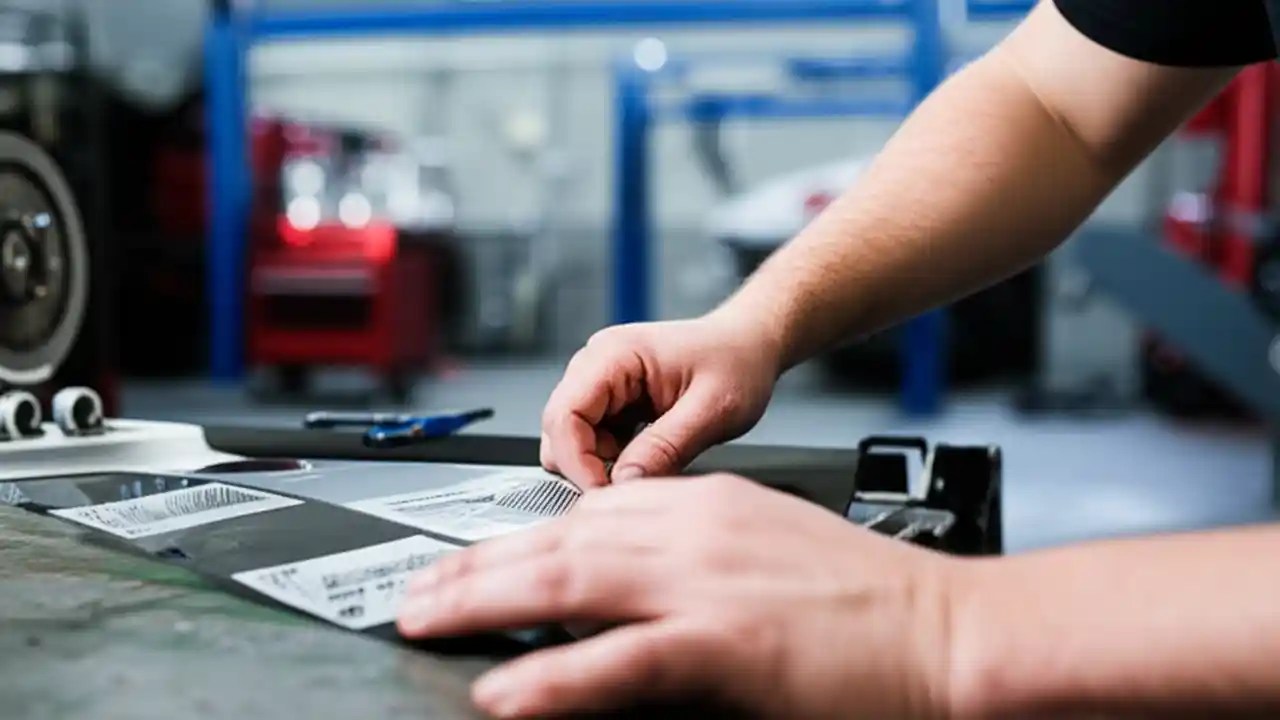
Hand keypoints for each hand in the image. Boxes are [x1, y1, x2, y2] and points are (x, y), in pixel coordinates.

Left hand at [397, 474, 963, 718]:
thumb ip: (690, 551)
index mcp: (704, 502)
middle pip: (556, 539)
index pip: (586, 512)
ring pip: (566, 583)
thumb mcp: (763, 545)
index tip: (472, 559)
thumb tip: (622, 582)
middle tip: (419, 590)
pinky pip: (616, 661)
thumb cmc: (867, 598)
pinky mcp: (724, 645)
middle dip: (475, 565)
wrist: (946, 628)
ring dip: (481, 602)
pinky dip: (551, 677)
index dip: (516, 539)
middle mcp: (693, 529)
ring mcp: (705, 584)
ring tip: (426, 622)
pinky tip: (504, 690)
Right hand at [541, 314, 782, 487]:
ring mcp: (601, 382)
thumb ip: (667, 447)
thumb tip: (625, 484)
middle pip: (559, 428)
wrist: (750, 345)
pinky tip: (646, 460)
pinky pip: (593, 439)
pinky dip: (612, 459)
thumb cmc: (736, 361)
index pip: (565, 414)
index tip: (604, 493)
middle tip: (625, 492)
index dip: (576, 461)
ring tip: (646, 469)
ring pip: (572, 438)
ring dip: (599, 463)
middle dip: (584, 466)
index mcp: (615, 354)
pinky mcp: (612, 400)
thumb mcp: (712, 409)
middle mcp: (597, 364)